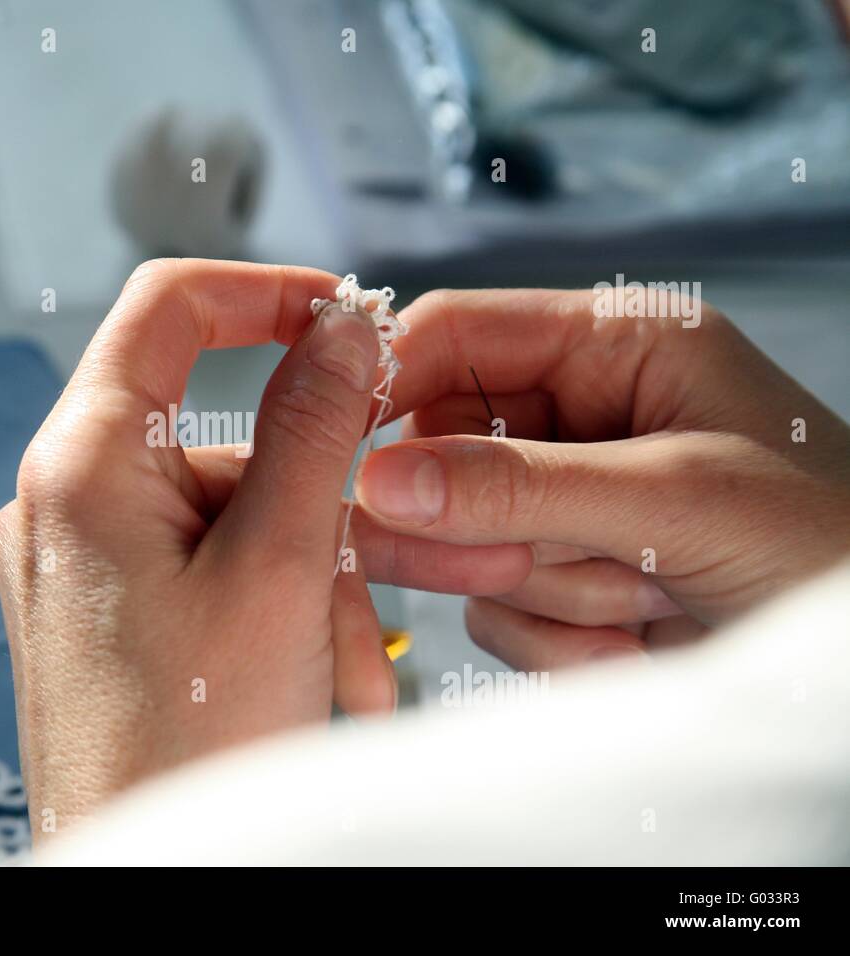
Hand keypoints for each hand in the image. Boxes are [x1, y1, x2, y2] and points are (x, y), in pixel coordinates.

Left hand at [0, 261, 532, 835]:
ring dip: (309, 590)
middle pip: (226, 440)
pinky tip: (298, 691)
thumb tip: (344, 329)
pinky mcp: (108, 611)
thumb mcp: (279, 569)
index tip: (345, 316)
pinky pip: (211, 574)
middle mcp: (68, 502)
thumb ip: (316, 430)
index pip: (167, 305)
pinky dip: (273, 619)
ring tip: (328, 682)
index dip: (266, 292)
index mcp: (83, 464)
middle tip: (354, 605)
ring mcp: (84, 561)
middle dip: (315, 518)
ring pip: (236, 520)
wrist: (148, 875)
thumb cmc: (185, 745)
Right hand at [355, 289, 849, 670]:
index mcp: (616, 345)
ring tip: (644, 599)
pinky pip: (493, 606)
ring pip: (462, 539)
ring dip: (542, 586)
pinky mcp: (561, 574)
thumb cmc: (825, 547)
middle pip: (441, 449)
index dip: (389, 383)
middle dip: (484, 520)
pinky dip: (557, 638)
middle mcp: (579, 415)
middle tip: (520, 560)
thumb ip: (520, 487)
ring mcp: (563, 500)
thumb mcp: (677, 500)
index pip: (458, 333)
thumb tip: (380, 482)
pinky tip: (640, 637)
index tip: (339, 450)